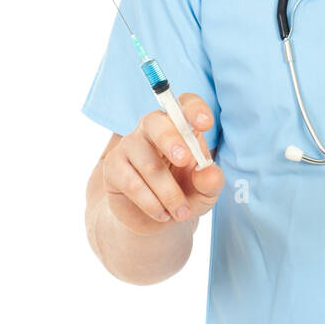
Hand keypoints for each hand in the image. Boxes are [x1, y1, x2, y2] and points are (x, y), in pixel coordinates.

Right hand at [102, 93, 224, 234]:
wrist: (154, 218)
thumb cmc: (184, 194)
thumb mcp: (205, 192)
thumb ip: (211, 181)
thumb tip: (208, 173)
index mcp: (180, 127)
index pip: (185, 104)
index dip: (194, 110)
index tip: (204, 123)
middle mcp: (152, 129)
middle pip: (155, 122)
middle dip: (171, 140)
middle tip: (185, 160)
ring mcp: (130, 146)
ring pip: (149, 164)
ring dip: (169, 193)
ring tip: (182, 212)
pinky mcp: (113, 167)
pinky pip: (133, 184)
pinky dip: (152, 203)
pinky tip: (163, 214)